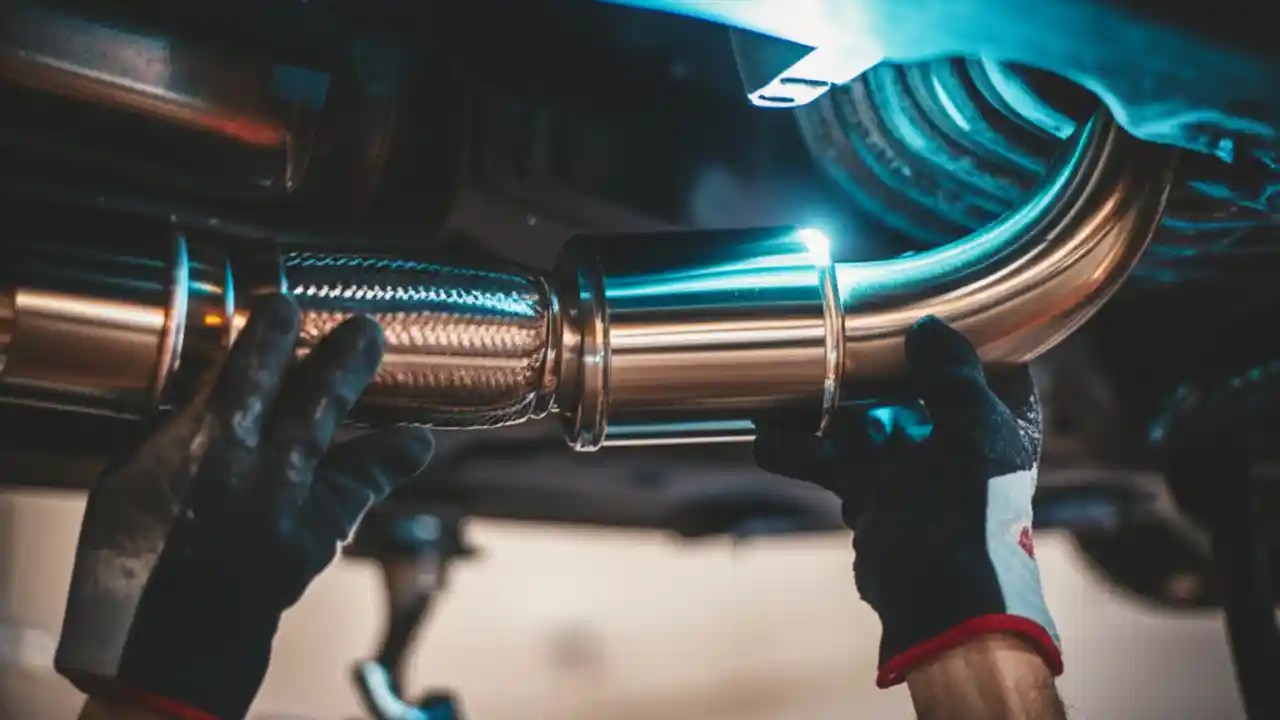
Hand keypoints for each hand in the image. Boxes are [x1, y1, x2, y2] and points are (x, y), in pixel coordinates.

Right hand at [57, 295, 434, 719]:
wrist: (166, 644)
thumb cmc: (133, 560)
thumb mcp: (130, 482)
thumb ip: (175, 434)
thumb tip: (207, 389)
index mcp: (199, 451)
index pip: (245, 375)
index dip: (270, 334)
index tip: (284, 305)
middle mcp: (254, 474)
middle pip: (308, 400)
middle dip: (339, 359)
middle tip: (364, 327)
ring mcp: (291, 509)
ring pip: (337, 439)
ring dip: (361, 396)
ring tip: (379, 356)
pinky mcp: (315, 540)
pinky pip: (360, 490)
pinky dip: (387, 460)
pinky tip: (415, 439)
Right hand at [754, 317, 1060, 686]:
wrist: (938, 597)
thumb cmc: (973, 516)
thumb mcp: (973, 433)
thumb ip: (952, 376)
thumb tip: (926, 327)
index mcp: (999, 418)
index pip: (981, 359)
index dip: (952, 331)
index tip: (913, 300)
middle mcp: (956, 435)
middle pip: (909, 380)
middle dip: (867, 361)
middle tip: (832, 330)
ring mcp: (912, 464)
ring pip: (862, 417)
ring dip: (823, 404)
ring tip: (781, 388)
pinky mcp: (874, 491)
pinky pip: (832, 458)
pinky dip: (800, 448)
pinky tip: (767, 438)